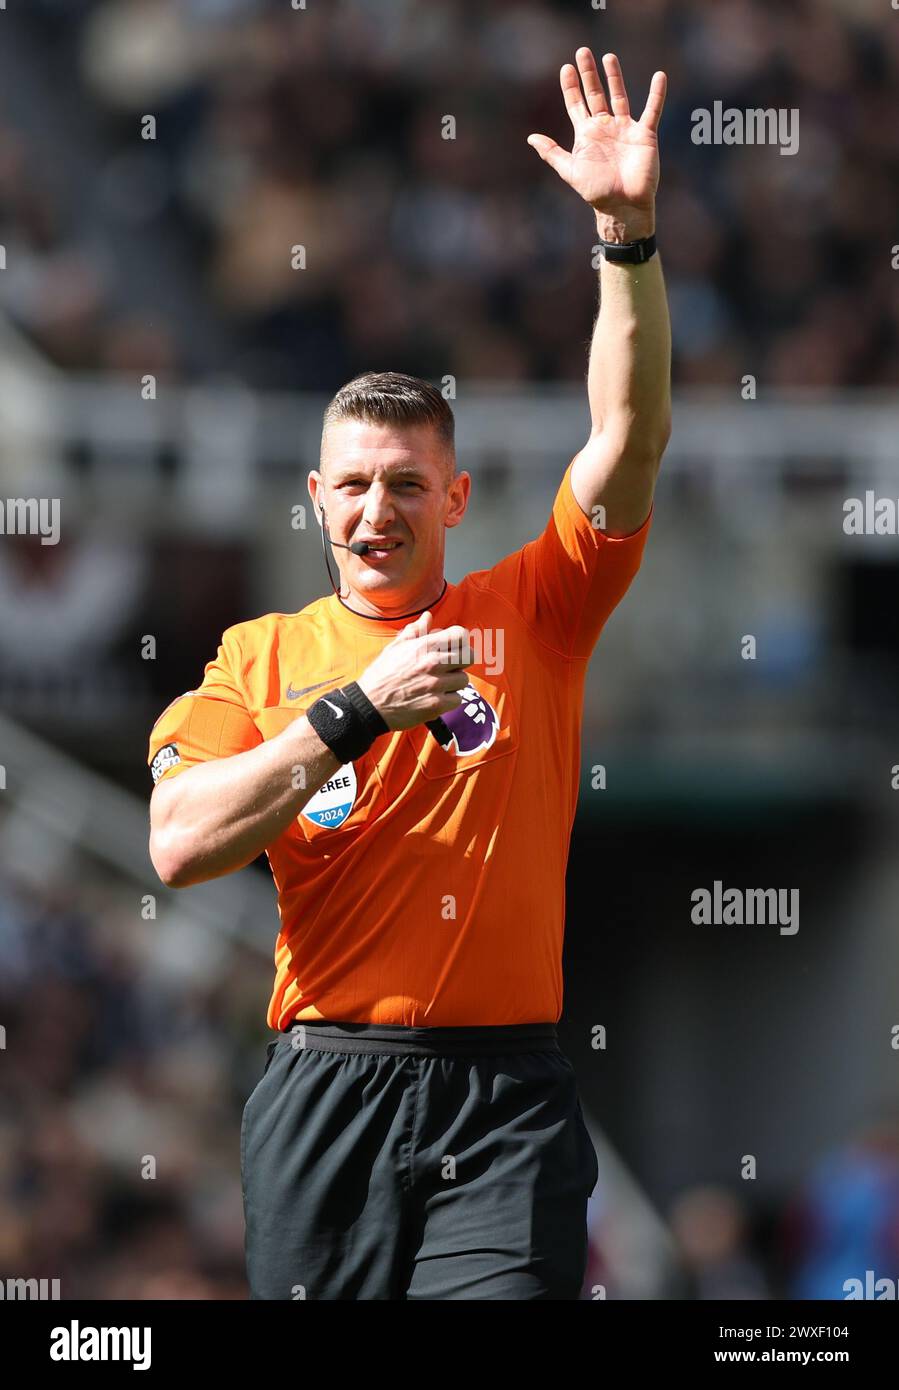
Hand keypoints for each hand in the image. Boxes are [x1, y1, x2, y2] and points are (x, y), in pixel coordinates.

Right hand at [357, 610, 472, 731]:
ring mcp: (436, 684)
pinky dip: (449, 700)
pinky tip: (436, 698)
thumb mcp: (395, 648)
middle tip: (450, 667)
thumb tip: (428, 616)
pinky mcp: (436, 705)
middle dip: (461, 661)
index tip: (453, 647)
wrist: (369, 704)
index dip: (459, 641)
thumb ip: (415, 631)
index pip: (460, 635)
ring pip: (463, 680)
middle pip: (469, 657)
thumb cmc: (381, 674)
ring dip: (453, 683)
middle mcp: (433, 663)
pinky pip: (457, 699)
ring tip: (439, 684)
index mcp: (424, 645)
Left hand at [527, 49, 665, 238]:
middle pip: (595, 94)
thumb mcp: (570, 170)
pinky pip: (652, 110)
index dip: (571, 87)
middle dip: (588, 74)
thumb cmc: (596, 191)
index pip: (577, 104)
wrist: (622, 205)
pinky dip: (657, 94)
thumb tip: (530, 138)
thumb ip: (552, 152)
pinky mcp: (644, 134)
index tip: (566, 69)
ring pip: (619, 96)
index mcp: (586, 135)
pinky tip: (660, 76)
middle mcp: (605, 127)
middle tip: (582, 52)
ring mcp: (624, 129)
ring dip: (614, 76)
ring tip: (608, 57)